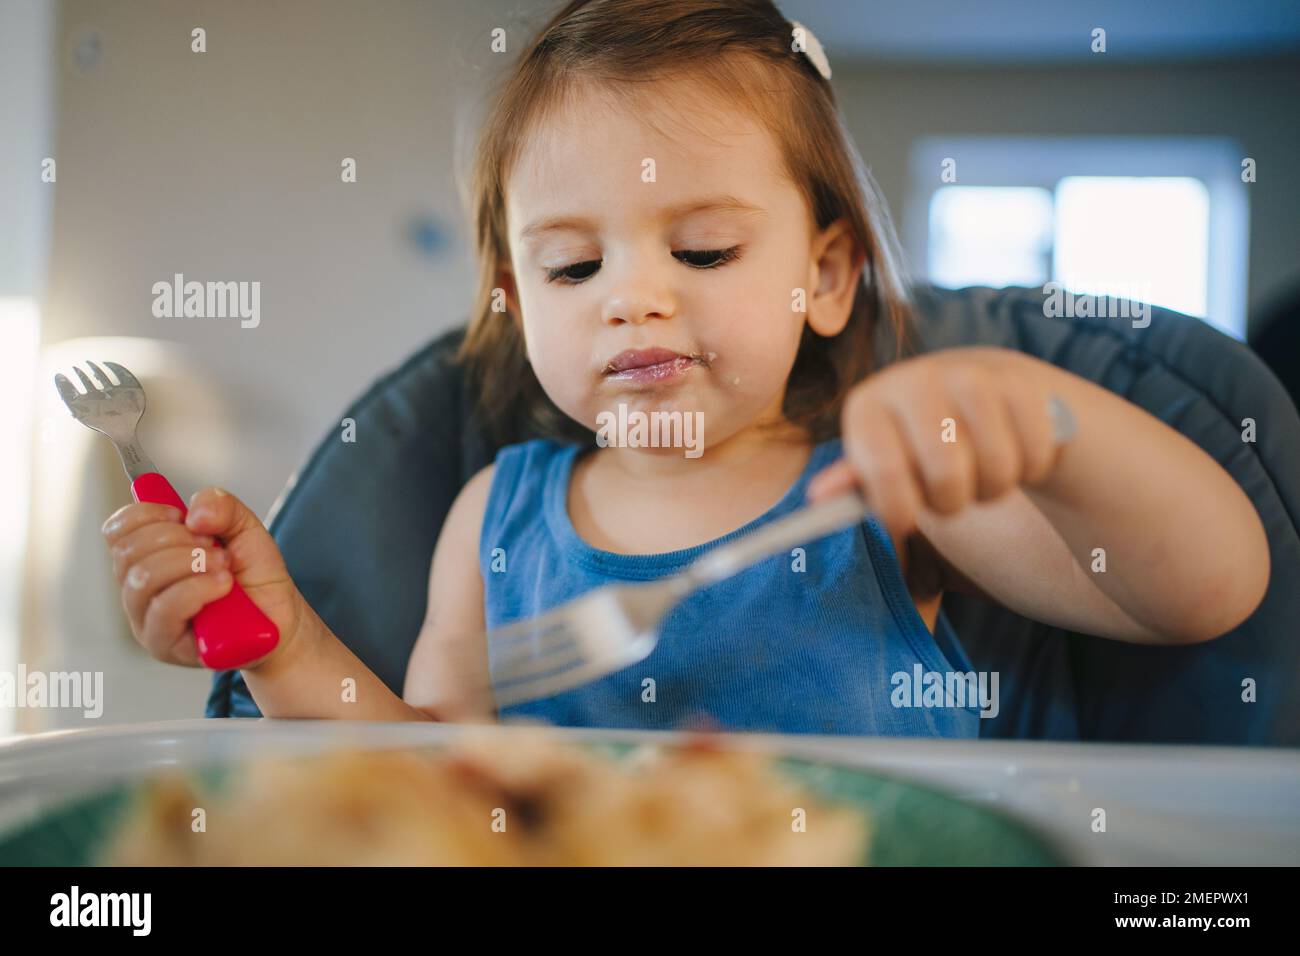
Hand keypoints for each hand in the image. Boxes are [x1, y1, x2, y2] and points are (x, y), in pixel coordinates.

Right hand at [102, 487, 309, 668]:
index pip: (117, 531)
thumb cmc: (254, 576)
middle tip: (214, 547)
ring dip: (189, 563)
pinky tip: (223, 586)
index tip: (182, 516)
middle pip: (127, 552)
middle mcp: (139, 590)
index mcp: (147, 557)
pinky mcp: (163, 645)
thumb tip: (193, 514)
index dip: (146, 514)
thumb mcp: (244, 527)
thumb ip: (221, 505)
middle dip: (176, 538)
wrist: (281, 618)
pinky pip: (165, 610)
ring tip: (224, 566)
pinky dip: (198, 589)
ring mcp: (147, 620)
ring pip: (142, 579)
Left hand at [806, 347, 1064, 537]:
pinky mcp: (1019, 383)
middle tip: (946, 493)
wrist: (977, 387)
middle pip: (947, 475)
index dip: (896, 507)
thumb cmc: (915, 440)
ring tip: (975, 471)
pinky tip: (1008, 449)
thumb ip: (855, 483)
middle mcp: (915, 380)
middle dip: (951, 502)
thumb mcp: (881, 459)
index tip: (904, 523)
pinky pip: (1032, 457)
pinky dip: (1026, 470)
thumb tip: (818, 497)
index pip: (880, 467)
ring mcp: (970, 377)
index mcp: (869, 404)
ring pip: (995, 469)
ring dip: (990, 489)